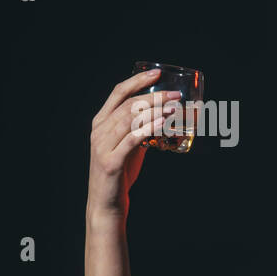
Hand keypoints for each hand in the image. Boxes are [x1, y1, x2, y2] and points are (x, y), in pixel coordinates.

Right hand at [86, 68, 181, 218]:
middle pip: (129, 105)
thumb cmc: (120, 172)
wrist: (106, 202)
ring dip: (154, 111)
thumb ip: (141, 130)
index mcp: (101, 122)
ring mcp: (103, 145)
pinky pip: (131, 140)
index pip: (118, 93)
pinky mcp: (111, 161)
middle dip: (154, 96)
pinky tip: (162, 123)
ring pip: (130, 120)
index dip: (138, 81)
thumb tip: (164, 116)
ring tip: (174, 107)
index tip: (158, 73)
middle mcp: (99, 130)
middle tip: (176, 95)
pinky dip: (147, 129)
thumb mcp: (130, 146)